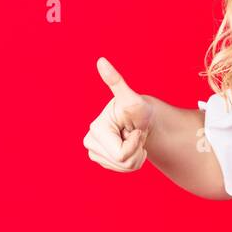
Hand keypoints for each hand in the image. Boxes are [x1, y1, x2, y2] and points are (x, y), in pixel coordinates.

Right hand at [83, 57, 156, 172]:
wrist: (141, 120)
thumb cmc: (138, 108)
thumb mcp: (132, 98)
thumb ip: (116, 82)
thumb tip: (101, 60)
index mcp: (96, 129)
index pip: (121, 154)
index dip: (135, 144)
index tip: (134, 129)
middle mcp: (90, 141)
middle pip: (122, 163)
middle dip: (136, 151)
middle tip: (135, 134)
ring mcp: (94, 151)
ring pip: (124, 168)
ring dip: (136, 156)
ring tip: (133, 139)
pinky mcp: (100, 159)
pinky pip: (123, 170)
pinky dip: (132, 161)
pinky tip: (130, 146)